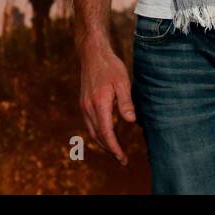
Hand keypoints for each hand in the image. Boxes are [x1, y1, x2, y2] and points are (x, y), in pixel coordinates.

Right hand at [78, 40, 135, 164]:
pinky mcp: (83, 104)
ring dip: (103, 144)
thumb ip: (126, 102)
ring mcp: (84, 106)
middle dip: (110, 150)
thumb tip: (131, 122)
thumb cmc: (110, 66)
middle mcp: (88, 108)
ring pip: (92, 132)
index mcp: (99, 104)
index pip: (106, 133)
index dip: (114, 148)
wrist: (92, 54)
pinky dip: (98, 134)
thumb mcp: (123, 82)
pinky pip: (90, 125)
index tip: (122, 158)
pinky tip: (107, 136)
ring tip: (115, 152)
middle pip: (98, 136)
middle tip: (122, 160)